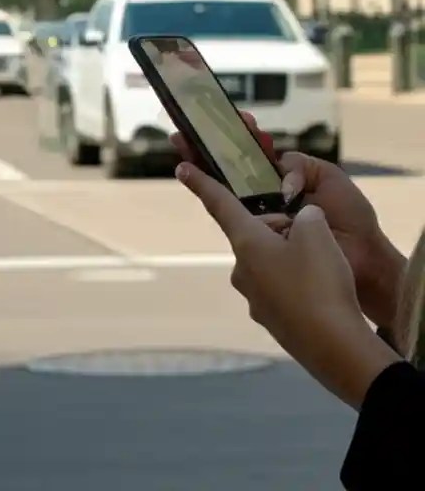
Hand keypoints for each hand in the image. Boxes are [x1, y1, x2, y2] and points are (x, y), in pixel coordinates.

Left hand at [170, 112, 403, 328]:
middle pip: (256, 237)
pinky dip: (299, 285)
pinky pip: (283, 290)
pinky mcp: (270, 318)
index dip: (203, 183)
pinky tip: (321, 295)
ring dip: (292, 259)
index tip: (182, 168)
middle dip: (281, 231)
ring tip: (323, 271)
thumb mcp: (316, 232)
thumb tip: (300, 222)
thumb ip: (304, 216)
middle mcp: (241, 270)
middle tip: (313, 239)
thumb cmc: (319, 281)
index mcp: (246, 244)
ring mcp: (253, 298)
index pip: (221, 205)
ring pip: (271, 265)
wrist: (332, 344)